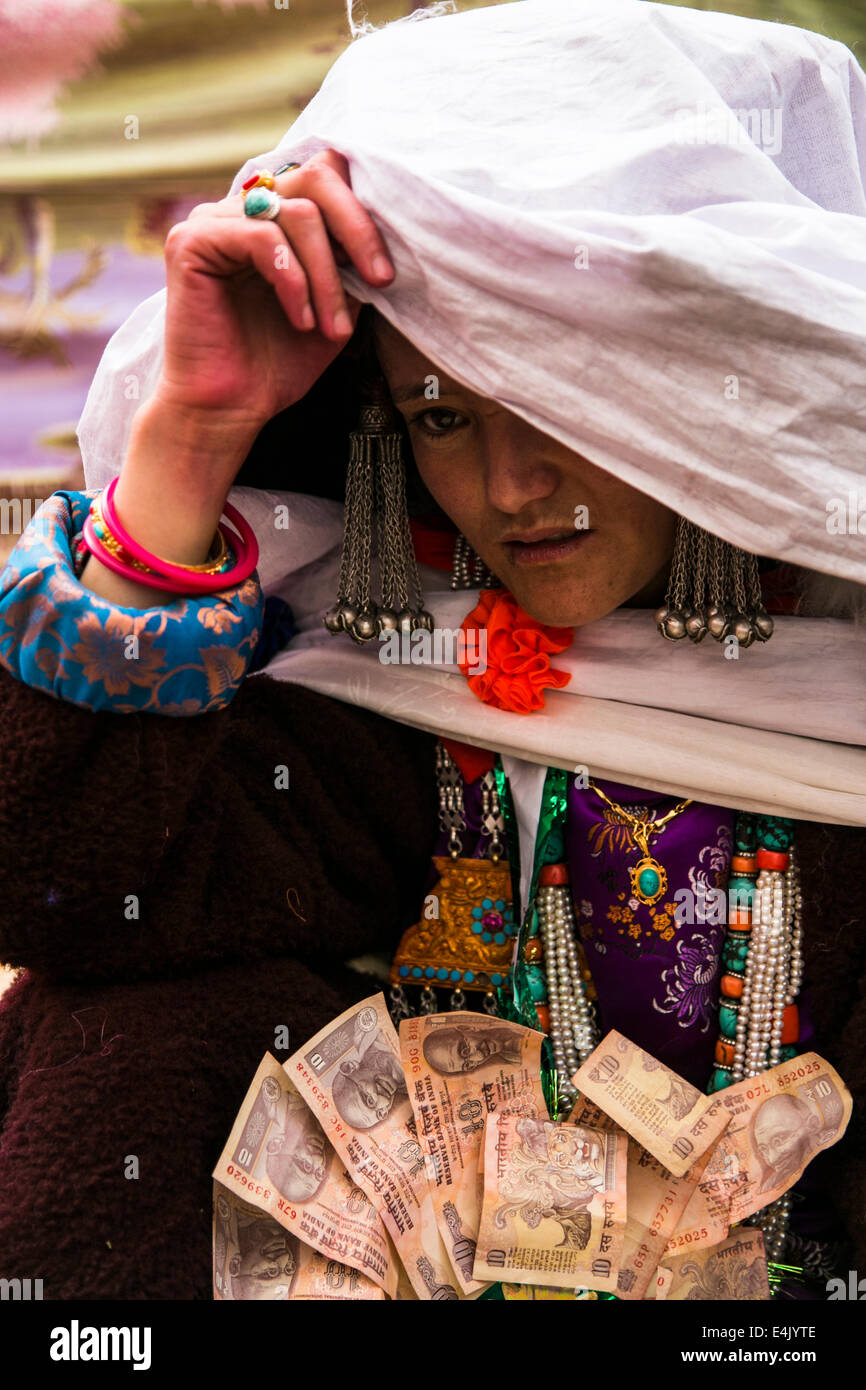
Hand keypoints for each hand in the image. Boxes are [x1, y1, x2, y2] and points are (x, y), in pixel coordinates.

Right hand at [152, 148, 393, 442]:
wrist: (231, 409)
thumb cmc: (279, 363)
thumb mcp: (337, 305)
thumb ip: (353, 261)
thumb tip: (394, 226)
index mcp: (274, 216)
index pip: (327, 174)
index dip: (364, 214)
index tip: (385, 272)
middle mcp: (241, 208)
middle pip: (316, 178)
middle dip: (358, 231)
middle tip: (380, 280)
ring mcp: (213, 220)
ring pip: (297, 214)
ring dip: (327, 277)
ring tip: (332, 327)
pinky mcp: (190, 241)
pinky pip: (262, 237)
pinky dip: (293, 281)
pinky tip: (300, 319)